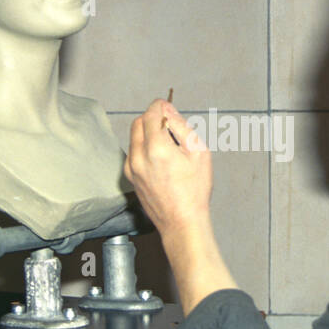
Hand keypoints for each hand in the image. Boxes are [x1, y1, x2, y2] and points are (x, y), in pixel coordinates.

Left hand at [124, 98, 211, 239]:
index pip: (151, 113)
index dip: (160, 105)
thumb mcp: (198, 153)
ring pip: (134, 138)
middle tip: (169, 125)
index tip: (167, 106)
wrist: (181, 222)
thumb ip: (181, 127)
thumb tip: (168, 110)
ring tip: (168, 146)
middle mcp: (138, 156)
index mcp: (156, 148)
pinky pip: (133, 153)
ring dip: (147, 133)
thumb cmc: (194, 191)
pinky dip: (143, 148)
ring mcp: (131, 168)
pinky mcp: (129, 177)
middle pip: (138, 122)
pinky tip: (160, 161)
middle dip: (151, 118)